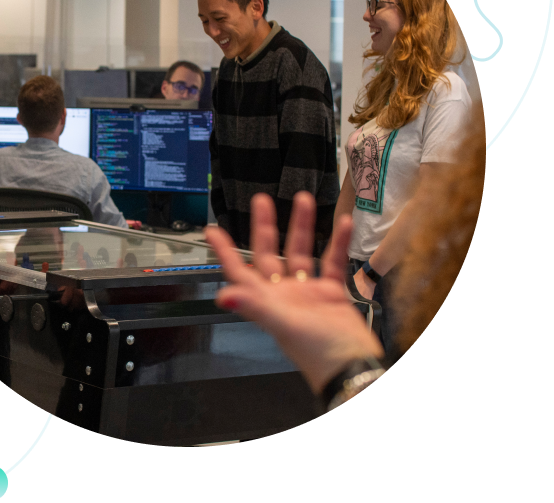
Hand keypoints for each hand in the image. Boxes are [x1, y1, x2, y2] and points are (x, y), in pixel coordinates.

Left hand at [204, 192, 383, 394]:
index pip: (239, 271)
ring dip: (302, 226)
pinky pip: (333, 262)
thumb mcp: (284, 325)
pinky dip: (338, 242)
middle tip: (261, 200)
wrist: (354, 366)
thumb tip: (223, 297)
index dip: (225, 251)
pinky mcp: (332, 293)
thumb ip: (255, 306)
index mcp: (267, 301)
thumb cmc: (318, 353)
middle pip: (269, 254)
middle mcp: (284, 294)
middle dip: (265, 227)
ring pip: (301, 252)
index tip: (212, 230)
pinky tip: (343, 223)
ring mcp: (308, 292)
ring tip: (303, 199)